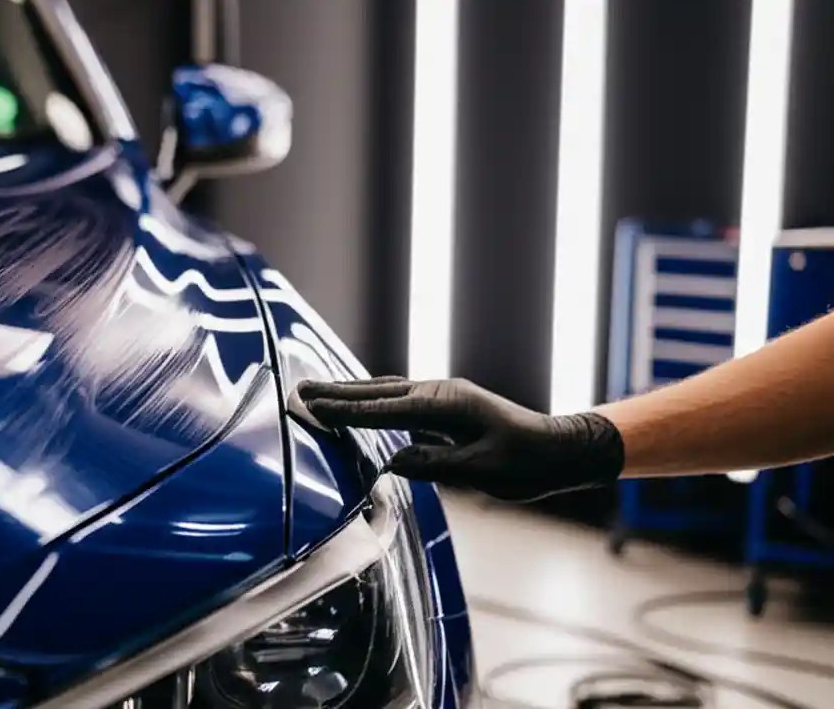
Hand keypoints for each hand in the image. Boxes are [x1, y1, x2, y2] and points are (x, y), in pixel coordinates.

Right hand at [297, 377, 624, 501]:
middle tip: (300, 389)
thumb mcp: (481, 471)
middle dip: (337, 392)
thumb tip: (392, 461)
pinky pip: (400, 397)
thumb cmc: (526, 464)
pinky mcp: (447, 404)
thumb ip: (435, 464)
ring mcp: (444, 395)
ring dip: (351, 392)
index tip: (311, 407)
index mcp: (447, 406)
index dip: (345, 410)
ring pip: (387, 391)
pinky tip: (359, 401)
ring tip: (317, 392)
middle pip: (378, 391)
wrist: (560, 449)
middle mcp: (441, 393)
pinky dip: (372, 397)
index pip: (384, 409)